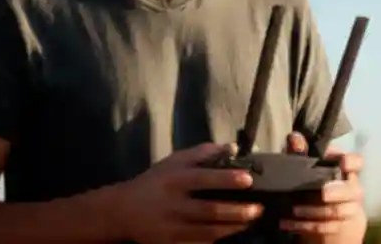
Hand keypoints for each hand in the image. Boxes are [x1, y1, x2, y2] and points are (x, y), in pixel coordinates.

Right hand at [117, 141, 262, 243]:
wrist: (122, 211)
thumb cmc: (154, 182)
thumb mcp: (173, 162)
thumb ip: (202, 153)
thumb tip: (232, 147)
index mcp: (174, 180)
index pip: (203, 179)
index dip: (226, 179)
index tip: (248, 180)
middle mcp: (173, 205)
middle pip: (209, 210)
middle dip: (236, 211)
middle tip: (258, 208)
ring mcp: (172, 228)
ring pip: (207, 231)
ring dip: (232, 228)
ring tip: (250, 221)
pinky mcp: (171, 243)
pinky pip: (199, 243)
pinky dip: (216, 239)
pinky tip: (231, 233)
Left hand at [279, 132, 366, 241]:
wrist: (333, 217)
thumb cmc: (319, 184)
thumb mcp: (308, 167)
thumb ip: (302, 152)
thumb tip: (294, 137)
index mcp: (347, 172)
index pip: (357, 163)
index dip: (352, 162)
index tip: (343, 162)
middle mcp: (352, 190)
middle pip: (351, 191)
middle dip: (337, 192)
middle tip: (324, 193)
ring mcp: (347, 210)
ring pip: (336, 212)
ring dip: (314, 211)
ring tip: (295, 209)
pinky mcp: (338, 227)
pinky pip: (323, 228)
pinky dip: (303, 226)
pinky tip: (286, 224)